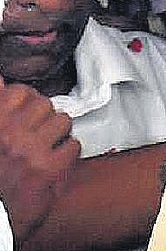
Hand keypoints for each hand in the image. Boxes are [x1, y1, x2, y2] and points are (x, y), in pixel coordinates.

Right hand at [0, 81, 80, 242]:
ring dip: (59, 131)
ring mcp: (28, 151)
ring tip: (49, 143)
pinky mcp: (48, 170)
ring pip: (62, 121)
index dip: (26, 98)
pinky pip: (72, 145)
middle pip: (43, 103)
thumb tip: (1, 80)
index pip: (18, 91)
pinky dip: (68, 152)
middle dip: (44, 114)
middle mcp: (7, 133)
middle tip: (40, 128)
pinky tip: (56, 160)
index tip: (26, 107)